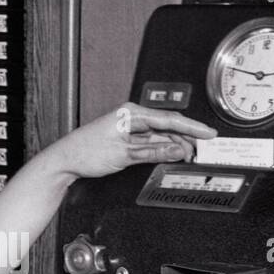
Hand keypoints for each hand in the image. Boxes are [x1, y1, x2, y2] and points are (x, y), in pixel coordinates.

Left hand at [43, 103, 217, 180]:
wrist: (66, 159)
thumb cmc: (86, 152)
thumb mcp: (124, 154)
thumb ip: (153, 152)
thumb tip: (177, 151)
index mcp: (131, 113)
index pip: (169, 120)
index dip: (192, 128)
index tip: (208, 133)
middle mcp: (132, 117)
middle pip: (167, 126)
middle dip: (187, 138)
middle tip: (204, 149)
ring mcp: (130, 127)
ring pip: (161, 135)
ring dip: (176, 145)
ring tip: (192, 155)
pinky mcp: (127, 138)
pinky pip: (151, 142)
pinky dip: (163, 149)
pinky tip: (173, 155)